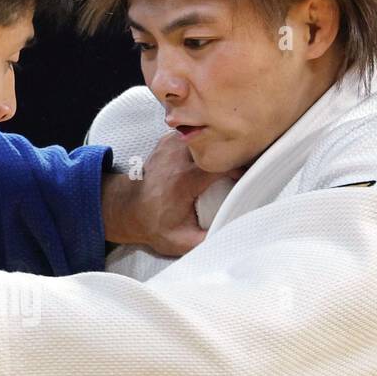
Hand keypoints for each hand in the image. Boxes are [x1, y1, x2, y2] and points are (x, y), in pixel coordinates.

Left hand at [101, 131, 236, 256]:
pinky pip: (195, 133)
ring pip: (207, 134)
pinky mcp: (168, 140)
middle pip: (216, 144)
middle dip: (232, 152)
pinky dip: (206, 140)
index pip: (222, 163)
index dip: (241, 166)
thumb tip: (233, 237)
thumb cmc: (156, 225)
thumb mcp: (180, 241)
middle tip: (244, 164)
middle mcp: (177, 157)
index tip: (248, 176)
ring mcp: (171, 144)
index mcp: (184, 180)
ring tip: (229, 157)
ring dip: (220, 144)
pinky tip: (211, 151)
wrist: (128, 208)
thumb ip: (206, 241)